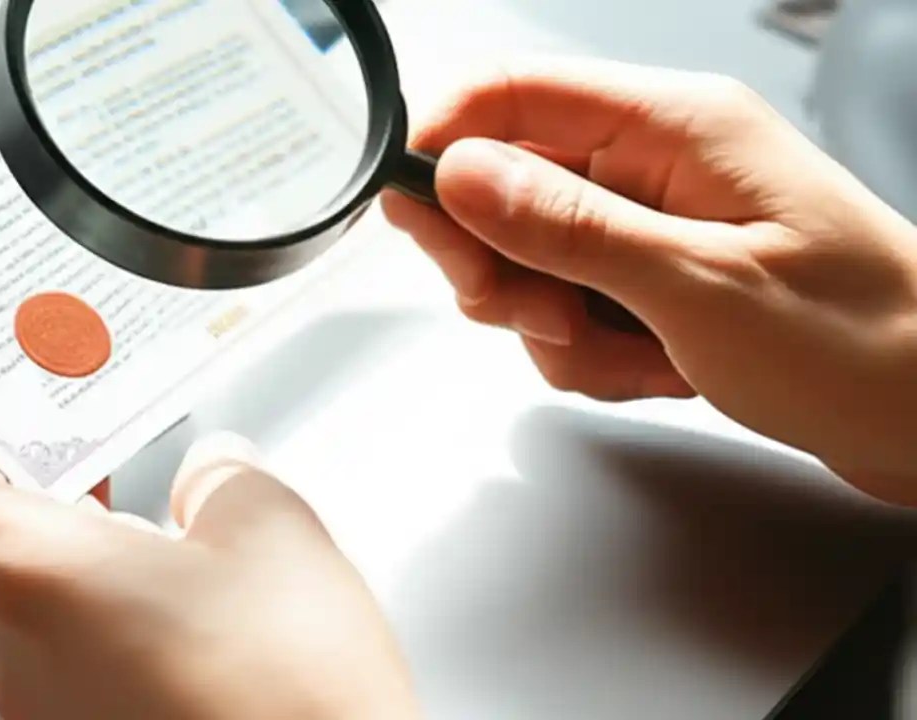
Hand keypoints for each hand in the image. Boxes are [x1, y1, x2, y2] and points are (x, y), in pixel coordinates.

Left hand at [0, 342, 418, 719]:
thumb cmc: (291, 703)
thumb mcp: (271, 536)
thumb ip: (225, 479)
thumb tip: (213, 473)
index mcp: (34, 574)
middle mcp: (16, 646)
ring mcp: (41, 698)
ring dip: (20, 515)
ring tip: (72, 462)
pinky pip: (41, 633)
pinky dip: (62, 578)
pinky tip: (124, 555)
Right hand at [382, 58, 916, 503]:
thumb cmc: (863, 340)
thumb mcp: (697, 287)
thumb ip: (568, 228)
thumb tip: (462, 176)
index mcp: (673, 126)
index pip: (512, 92)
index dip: (442, 142)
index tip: (412, 213)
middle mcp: (655, 163)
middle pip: (505, 184)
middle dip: (503, 263)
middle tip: (542, 312)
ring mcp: (652, 223)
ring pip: (529, 261)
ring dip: (555, 325)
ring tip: (630, 352)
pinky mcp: (653, 278)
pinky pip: (568, 308)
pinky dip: (591, 353)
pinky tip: (654, 370)